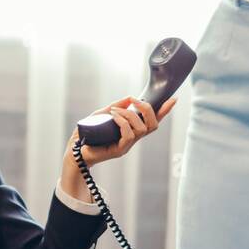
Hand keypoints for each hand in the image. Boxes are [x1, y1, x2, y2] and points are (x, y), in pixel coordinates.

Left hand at [60, 96, 174, 201]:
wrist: (76, 151)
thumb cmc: (88, 134)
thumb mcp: (102, 115)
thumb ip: (116, 106)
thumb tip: (129, 97)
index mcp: (131, 130)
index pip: (152, 120)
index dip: (164, 111)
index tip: (173, 99)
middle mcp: (132, 138)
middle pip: (152, 125)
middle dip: (147, 109)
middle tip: (134, 100)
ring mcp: (127, 145)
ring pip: (141, 129)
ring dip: (130, 115)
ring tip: (115, 110)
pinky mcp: (119, 150)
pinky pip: (129, 135)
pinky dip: (123, 122)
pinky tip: (113, 117)